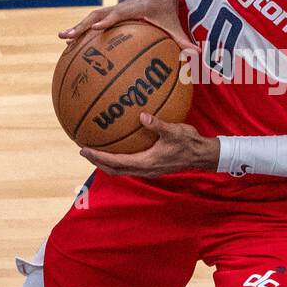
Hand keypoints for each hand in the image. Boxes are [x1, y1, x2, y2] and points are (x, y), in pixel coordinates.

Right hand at [58, 0, 192, 52]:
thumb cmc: (166, 5)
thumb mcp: (175, 22)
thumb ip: (184, 40)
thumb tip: (196, 56)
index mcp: (134, 8)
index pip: (118, 14)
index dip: (107, 21)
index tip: (96, 29)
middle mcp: (120, 7)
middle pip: (96, 15)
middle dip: (81, 25)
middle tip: (66, 37)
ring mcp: (114, 9)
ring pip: (92, 17)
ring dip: (78, 27)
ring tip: (63, 39)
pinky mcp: (112, 12)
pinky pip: (95, 21)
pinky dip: (84, 30)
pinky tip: (74, 44)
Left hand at [81, 113, 219, 177]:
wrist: (201, 155)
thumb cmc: (189, 143)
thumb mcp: (174, 131)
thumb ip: (158, 125)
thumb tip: (143, 116)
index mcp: (146, 162)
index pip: (116, 162)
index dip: (98, 157)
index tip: (84, 150)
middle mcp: (144, 169)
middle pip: (114, 170)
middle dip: (97, 161)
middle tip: (84, 151)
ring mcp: (148, 170)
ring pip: (121, 170)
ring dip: (106, 163)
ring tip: (96, 152)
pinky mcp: (151, 167)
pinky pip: (129, 166)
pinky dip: (118, 161)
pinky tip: (117, 149)